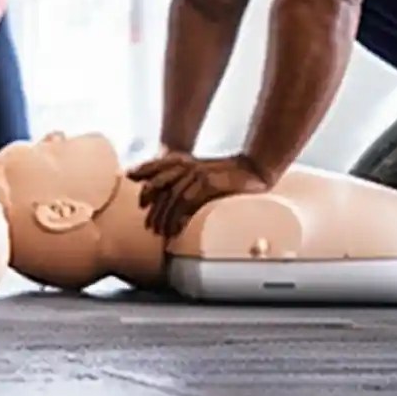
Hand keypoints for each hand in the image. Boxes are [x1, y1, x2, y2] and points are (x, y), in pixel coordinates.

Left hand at [128, 152, 271, 237]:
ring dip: (166, 217)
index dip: (147, 189)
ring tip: (162, 233)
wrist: (255, 168)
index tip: (141, 205)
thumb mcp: (205, 177)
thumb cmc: (231, 176)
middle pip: (161, 187)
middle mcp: (188, 166)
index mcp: (185, 162)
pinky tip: (178, 228)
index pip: (157, 172)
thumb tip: (177, 204)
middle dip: (155, 210)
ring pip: (173, 196)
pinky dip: (181, 215)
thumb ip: (188, 184)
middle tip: (151, 228)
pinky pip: (189, 200)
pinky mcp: (209, 181)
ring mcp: (198, 172)